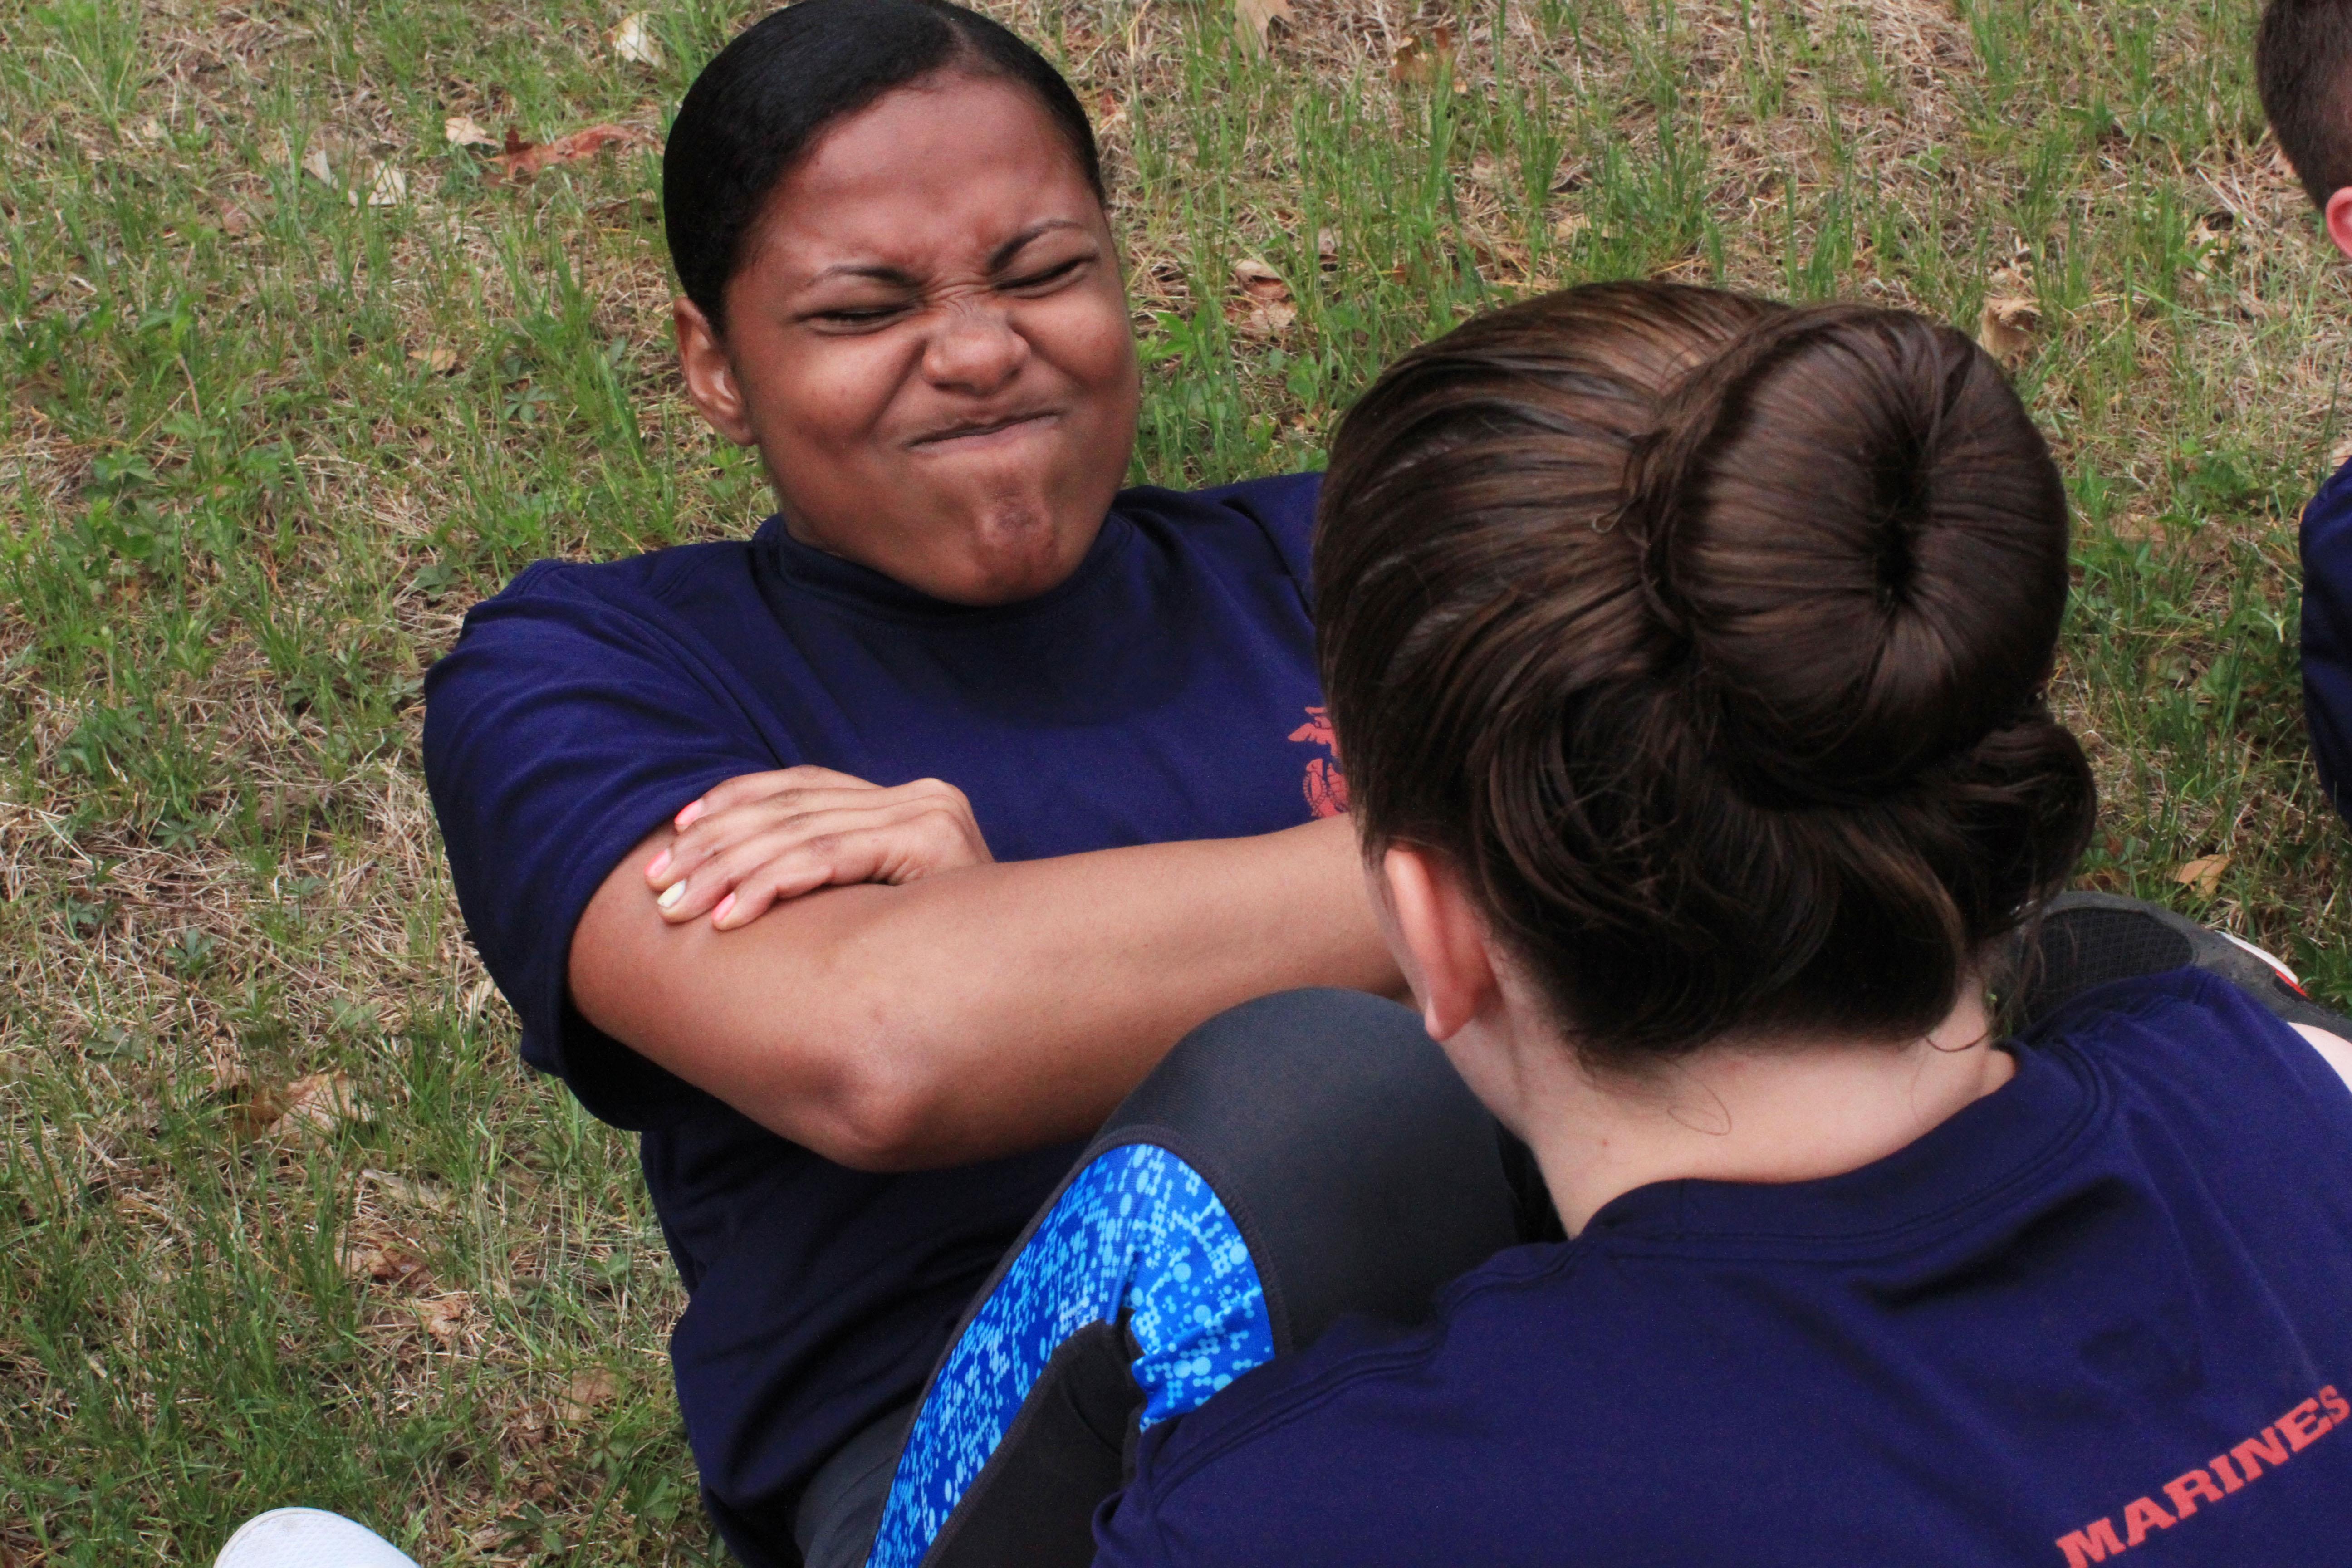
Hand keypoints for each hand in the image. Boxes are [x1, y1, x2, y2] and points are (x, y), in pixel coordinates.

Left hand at [645, 767, 993, 929]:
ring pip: (799, 832)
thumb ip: (841, 872)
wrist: (1024, 977)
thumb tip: (745, 875)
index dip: (729, 803)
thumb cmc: (947, 955)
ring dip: (728, 871)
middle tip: (658, 886)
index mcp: (905, 799)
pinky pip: (831, 858)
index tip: (673, 837)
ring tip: (682, 908)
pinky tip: (733, 914)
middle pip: (790, 808)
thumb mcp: (886, 901)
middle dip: (713, 846)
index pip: (797, 786)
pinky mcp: (930, 844)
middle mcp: (919, 795)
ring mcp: (928, 815)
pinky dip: (772, 884)